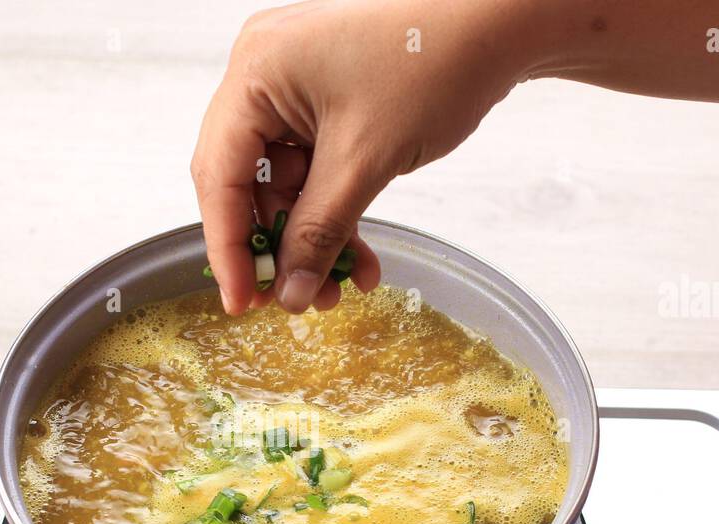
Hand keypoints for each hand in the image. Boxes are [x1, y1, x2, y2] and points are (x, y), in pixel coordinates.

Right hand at [191, 0, 537, 314]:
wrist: (499, 24)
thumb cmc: (433, 61)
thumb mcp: (365, 160)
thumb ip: (319, 231)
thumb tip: (291, 291)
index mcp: (255, 72)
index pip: (219, 175)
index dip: (228, 246)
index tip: (244, 301)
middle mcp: (264, 75)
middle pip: (247, 183)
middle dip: (278, 246)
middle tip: (293, 299)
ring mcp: (295, 86)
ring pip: (286, 185)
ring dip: (311, 238)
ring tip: (339, 288)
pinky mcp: (326, 100)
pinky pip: (314, 169)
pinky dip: (333, 212)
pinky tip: (357, 257)